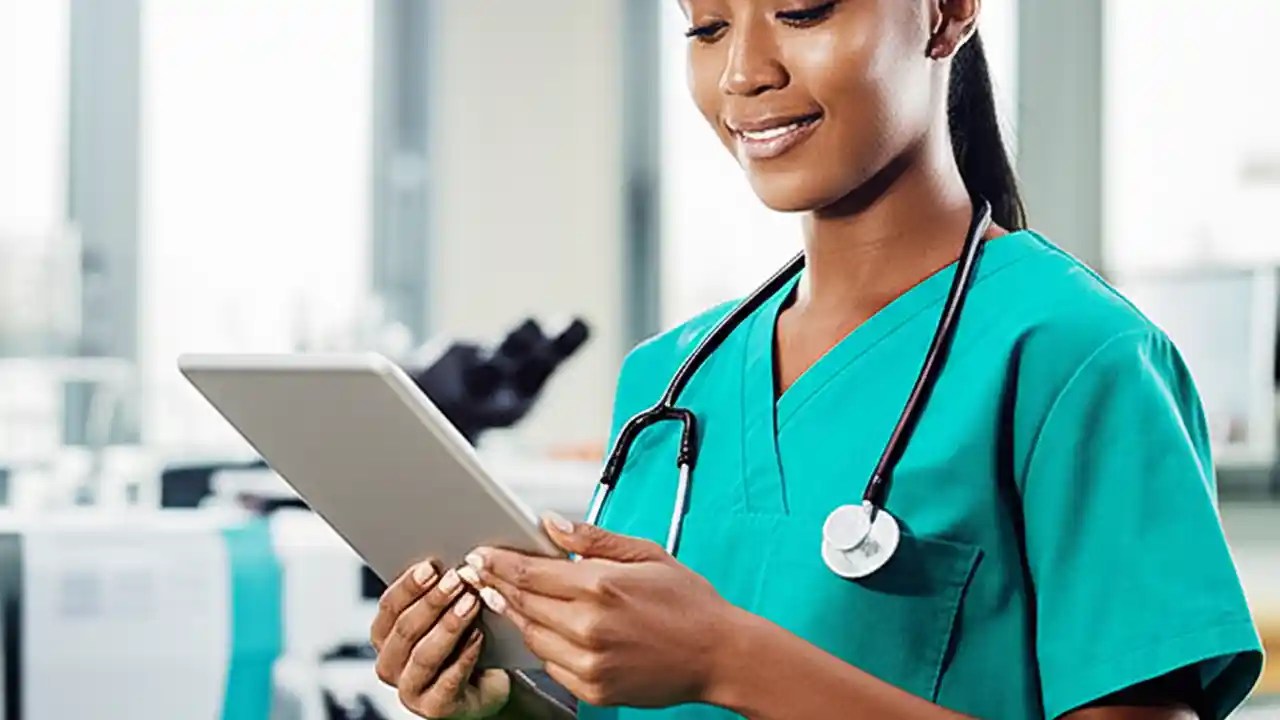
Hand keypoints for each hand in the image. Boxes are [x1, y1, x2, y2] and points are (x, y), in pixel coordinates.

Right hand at [370, 561, 510, 718]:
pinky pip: (448, 680)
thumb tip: (454, 564)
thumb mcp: (447, 615)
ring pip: (424, 654)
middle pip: (405, 629)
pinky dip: (464, 656)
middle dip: (432, 601)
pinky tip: (478, 637)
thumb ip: (442, 595)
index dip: (408, 585)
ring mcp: (409, 689)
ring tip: (470, 603)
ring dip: (449, 626)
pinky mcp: (433, 708)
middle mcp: (390, 663)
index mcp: (385, 636)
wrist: (485, 687)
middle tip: (456, 580)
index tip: (431, 566)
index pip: (388, 607)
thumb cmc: (462, 646)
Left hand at [462, 514, 736, 708]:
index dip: (498, 563)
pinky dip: (542, 644)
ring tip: (505, 598)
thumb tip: (551, 523)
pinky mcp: (593, 687)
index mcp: (601, 586)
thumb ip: (593, 539)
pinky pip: (551, 664)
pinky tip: (544, 629)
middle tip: (478, 573)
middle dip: (496, 586)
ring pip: (531, 635)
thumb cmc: (688, 603)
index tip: (480, 555)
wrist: (718, 655)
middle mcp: (590, 625)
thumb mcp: (646, 554)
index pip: (531, 572)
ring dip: (515, 615)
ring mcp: (590, 661)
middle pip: (523, 603)